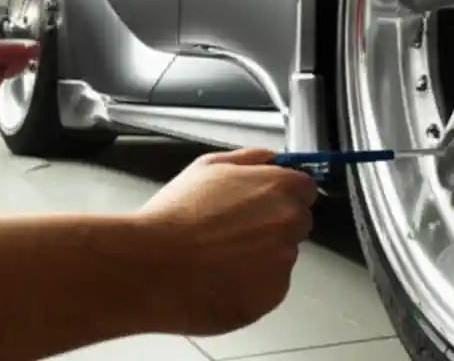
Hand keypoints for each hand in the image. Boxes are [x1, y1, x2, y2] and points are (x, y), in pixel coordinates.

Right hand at [136, 148, 318, 335]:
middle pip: (296, 224)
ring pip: (280, 258)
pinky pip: (269, 289)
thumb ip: (249, 159)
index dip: (282, 197)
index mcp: (281, 187)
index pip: (304, 190)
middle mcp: (290, 222)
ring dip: (260, 259)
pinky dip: (251, 287)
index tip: (261, 205)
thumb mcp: (206, 168)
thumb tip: (271, 158)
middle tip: (232, 234)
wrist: (149, 267)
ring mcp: (284, 260)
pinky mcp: (272, 295)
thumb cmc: (173, 218)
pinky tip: (219, 280)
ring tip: (218, 260)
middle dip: (273, 228)